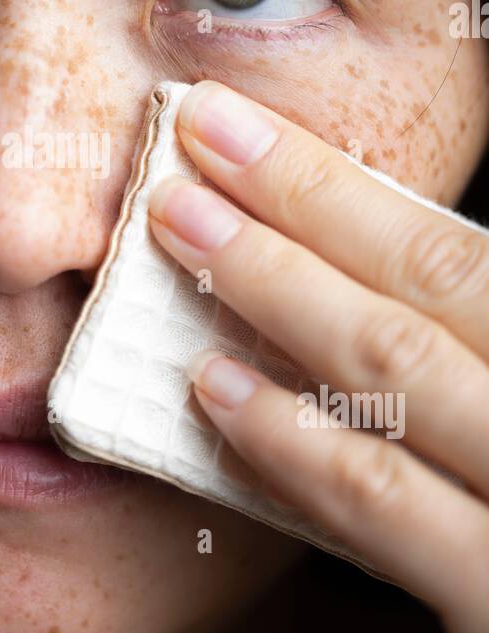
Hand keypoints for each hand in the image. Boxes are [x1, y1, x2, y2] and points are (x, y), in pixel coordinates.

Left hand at [147, 79, 488, 632]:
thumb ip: (452, 357)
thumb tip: (346, 282)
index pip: (453, 249)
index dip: (339, 183)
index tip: (237, 128)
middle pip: (431, 277)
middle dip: (302, 199)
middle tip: (190, 145)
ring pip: (400, 368)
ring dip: (278, 290)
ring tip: (180, 233)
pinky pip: (386, 504)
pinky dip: (294, 438)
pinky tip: (213, 392)